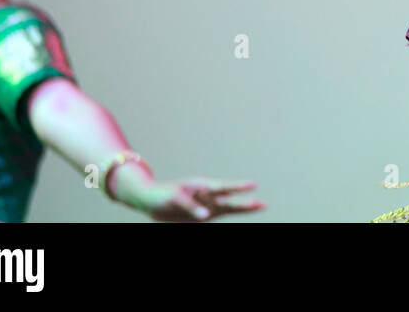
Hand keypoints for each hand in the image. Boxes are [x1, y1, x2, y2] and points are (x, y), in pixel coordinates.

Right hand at [132, 177, 264, 221]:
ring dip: (229, 202)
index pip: (229, 201)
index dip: (245, 203)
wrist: (146, 195)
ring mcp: (190, 193)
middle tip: (261, 204)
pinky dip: (197, 210)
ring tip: (247, 205)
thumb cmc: (171, 202)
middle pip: (227, 199)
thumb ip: (205, 212)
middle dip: (243, 204)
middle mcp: (201, 193)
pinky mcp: (176, 197)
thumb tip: (212, 216)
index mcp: (206, 198)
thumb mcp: (191, 210)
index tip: (262, 205)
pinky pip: (188, 205)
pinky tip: (205, 216)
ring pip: (212, 198)